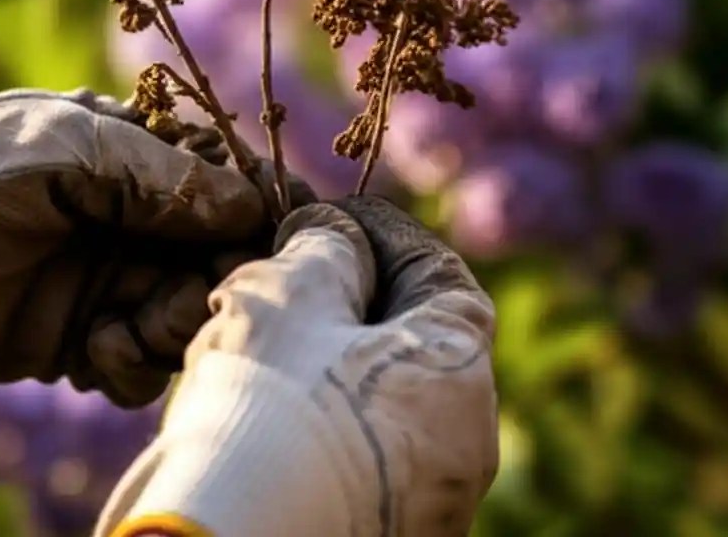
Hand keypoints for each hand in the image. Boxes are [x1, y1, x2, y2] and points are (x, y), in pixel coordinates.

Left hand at [0, 88, 281, 418]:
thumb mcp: (70, 147)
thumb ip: (164, 176)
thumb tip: (253, 204)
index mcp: (134, 157)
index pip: (224, 179)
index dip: (260, 206)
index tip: (288, 230)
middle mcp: (134, 220)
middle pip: (221, 253)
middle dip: (221, 278)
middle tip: (204, 295)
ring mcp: (113, 281)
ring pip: (192, 312)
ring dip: (176, 327)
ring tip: (131, 327)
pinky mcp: (87, 340)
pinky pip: (146, 363)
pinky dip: (133, 364)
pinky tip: (95, 351)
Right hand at [97, 196, 498, 536]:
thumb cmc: (269, 408)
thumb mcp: (291, 298)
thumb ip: (324, 249)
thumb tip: (332, 236)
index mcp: (462, 370)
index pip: (442, 276)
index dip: (384, 237)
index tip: (331, 221)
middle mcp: (465, 444)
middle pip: (415, 345)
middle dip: (353, 305)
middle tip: (289, 282)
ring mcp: (429, 501)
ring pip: (385, 407)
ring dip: (332, 369)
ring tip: (263, 348)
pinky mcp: (384, 533)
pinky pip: (362, 460)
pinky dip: (324, 426)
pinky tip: (264, 414)